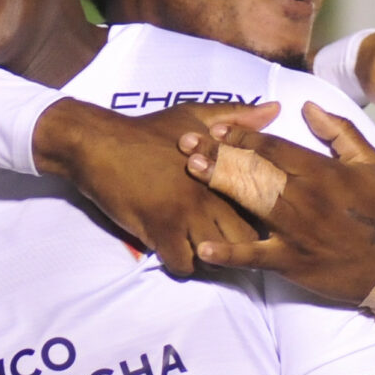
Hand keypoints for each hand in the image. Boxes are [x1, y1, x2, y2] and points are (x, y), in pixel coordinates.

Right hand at [33, 96, 276, 276]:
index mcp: (223, 165)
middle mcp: (211, 191)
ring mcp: (186, 212)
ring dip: (209, 258)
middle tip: (221, 242)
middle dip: (237, 247)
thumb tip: (275, 109)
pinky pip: (184, 265)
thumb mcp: (194, 115)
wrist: (98, 142)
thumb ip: (236, 117)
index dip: (257, 218)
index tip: (245, 219)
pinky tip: (172, 249)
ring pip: (217, 256)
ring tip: (197, 247)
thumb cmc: (147, 130)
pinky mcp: (161, 229)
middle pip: (245, 238)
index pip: (260, 203)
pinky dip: (181, 264)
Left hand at [180, 103, 374, 305]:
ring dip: (219, 186)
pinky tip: (205, 248)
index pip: (275, 147)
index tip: (217, 127)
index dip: (244, 134)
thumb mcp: (371, 162)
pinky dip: (230, 254)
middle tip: (187, 143)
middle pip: (255, 170)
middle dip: (220, 154)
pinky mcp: (290, 262)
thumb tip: (307, 107)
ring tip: (192, 172)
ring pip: (251, 204)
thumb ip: (339, 131)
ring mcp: (295, 232)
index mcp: (321, 172)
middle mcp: (304, 198)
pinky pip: (256, 256)